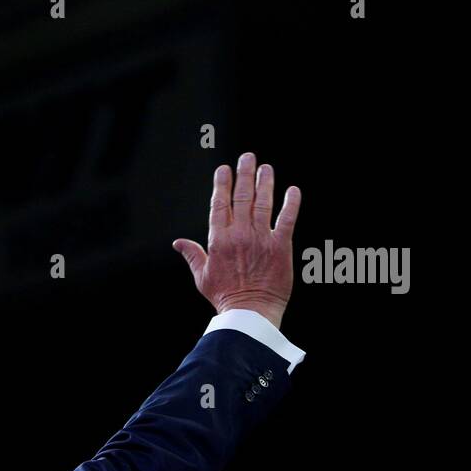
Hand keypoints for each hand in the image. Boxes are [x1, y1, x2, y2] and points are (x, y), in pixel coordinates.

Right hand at [172, 152, 299, 329]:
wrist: (249, 312)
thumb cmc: (225, 297)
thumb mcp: (202, 276)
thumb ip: (192, 255)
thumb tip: (178, 243)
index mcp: (218, 240)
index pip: (219, 204)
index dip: (222, 184)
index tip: (224, 169)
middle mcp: (239, 234)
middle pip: (241, 197)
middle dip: (244, 174)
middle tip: (247, 157)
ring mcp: (261, 238)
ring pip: (263, 202)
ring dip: (265, 182)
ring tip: (266, 167)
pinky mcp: (280, 246)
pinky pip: (287, 219)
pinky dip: (291, 203)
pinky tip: (293, 190)